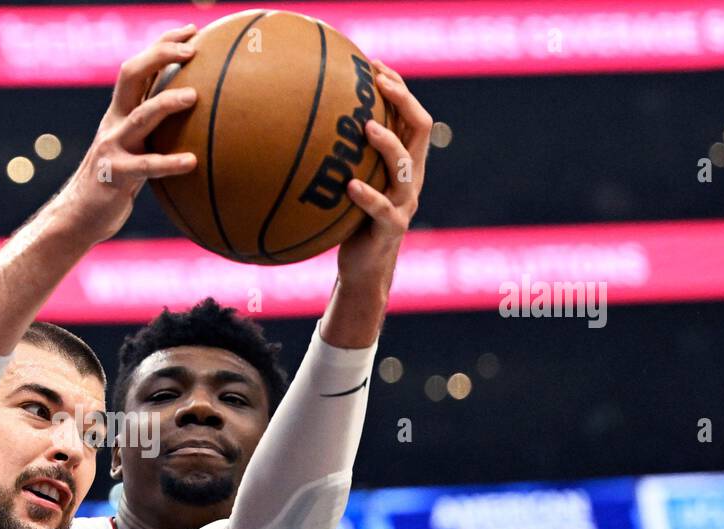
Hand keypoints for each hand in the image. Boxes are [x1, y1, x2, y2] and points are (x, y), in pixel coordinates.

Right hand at [55, 24, 200, 244]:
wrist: (77, 217)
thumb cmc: (114, 184)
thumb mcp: (132, 151)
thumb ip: (154, 134)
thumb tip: (194, 123)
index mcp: (119, 113)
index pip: (139, 66)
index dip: (162, 44)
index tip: (191, 30)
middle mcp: (114, 122)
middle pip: (131, 74)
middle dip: (160, 54)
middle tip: (192, 49)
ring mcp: (112, 147)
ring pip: (140, 115)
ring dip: (167, 103)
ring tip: (194, 97)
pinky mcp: (115, 175)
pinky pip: (147, 166)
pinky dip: (170, 162)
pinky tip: (192, 162)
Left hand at [335, 59, 431, 294]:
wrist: (363, 268)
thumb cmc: (350, 220)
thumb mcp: (348, 181)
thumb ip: (342, 156)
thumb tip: (304, 123)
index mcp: (404, 163)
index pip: (411, 115)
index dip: (399, 87)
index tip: (374, 64)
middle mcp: (411, 178)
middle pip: (420, 130)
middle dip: (403, 101)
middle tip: (379, 83)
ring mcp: (404, 203)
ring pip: (406, 167)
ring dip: (387, 144)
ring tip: (366, 127)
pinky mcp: (392, 228)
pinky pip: (383, 209)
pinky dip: (367, 196)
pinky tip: (348, 185)